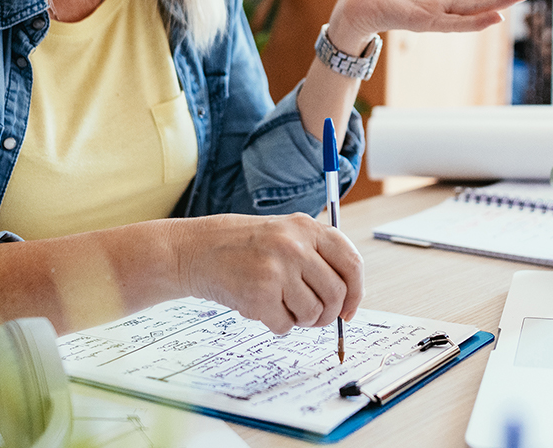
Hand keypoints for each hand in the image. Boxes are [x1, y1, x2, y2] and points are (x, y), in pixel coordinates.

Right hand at [174, 213, 363, 333]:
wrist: (196, 250)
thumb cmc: (245, 246)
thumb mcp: (286, 234)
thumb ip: (317, 257)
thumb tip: (347, 299)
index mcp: (307, 228)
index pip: (352, 263)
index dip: (356, 292)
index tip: (349, 309)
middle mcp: (295, 246)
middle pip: (336, 294)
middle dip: (328, 314)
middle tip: (313, 317)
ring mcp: (278, 270)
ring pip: (312, 313)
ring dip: (300, 319)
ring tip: (280, 306)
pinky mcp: (259, 295)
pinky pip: (285, 325)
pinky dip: (277, 324)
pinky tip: (261, 307)